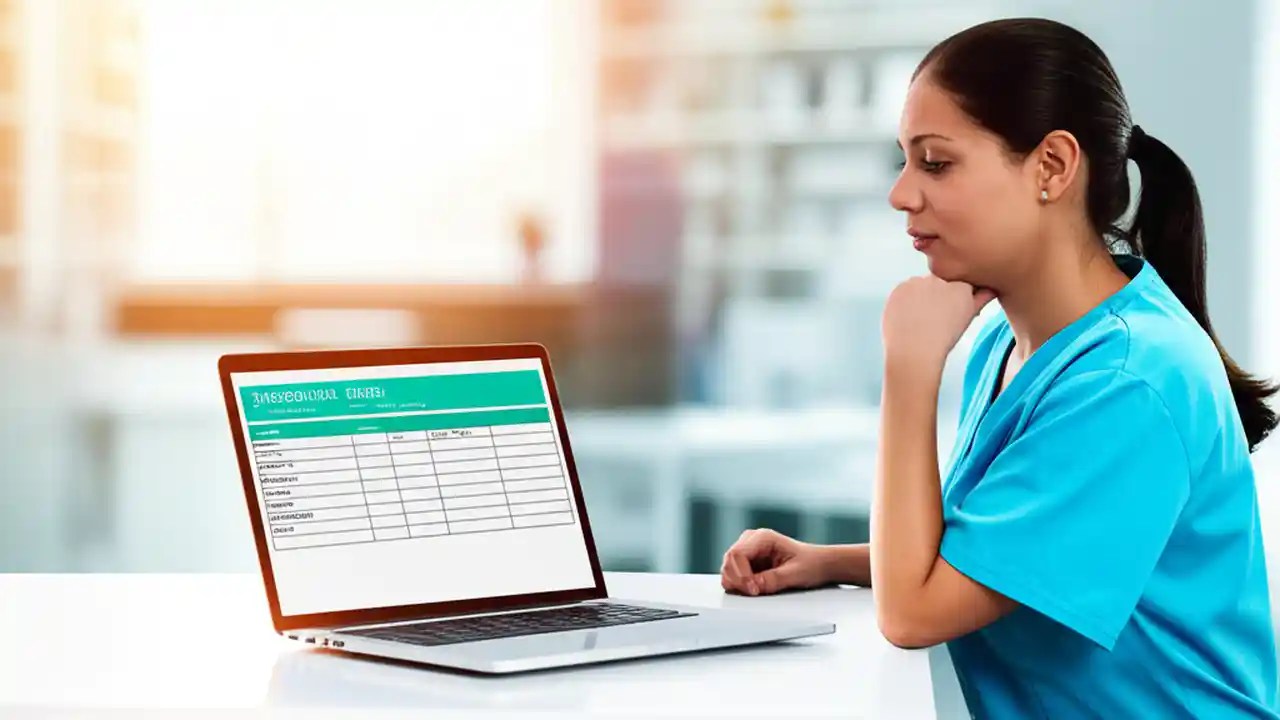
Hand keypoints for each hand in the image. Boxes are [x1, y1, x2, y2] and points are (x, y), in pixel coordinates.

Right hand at [720, 529, 830, 595]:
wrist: (819, 565)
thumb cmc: (811, 564)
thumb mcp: (795, 574)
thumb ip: (773, 580)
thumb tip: (753, 587)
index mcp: (763, 537)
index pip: (737, 554)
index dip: (741, 575)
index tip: (753, 590)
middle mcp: (751, 541)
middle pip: (728, 560)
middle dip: (737, 580)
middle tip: (754, 593)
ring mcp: (748, 551)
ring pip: (728, 568)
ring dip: (737, 583)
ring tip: (755, 591)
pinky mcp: (747, 563)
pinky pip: (734, 575)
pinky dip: (739, 585)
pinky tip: (753, 589)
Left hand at [882, 275, 996, 372]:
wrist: (914, 352)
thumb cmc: (943, 339)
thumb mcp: (969, 317)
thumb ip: (982, 298)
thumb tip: (990, 287)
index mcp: (961, 286)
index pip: (961, 281)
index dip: (957, 296)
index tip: (952, 310)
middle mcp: (940, 279)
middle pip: (941, 281)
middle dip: (939, 294)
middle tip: (935, 316)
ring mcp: (917, 282)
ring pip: (921, 285)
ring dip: (921, 295)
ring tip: (920, 319)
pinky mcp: (899, 288)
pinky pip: (904, 291)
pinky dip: (905, 301)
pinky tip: (908, 317)